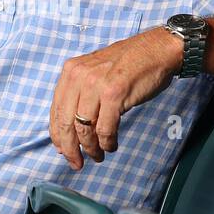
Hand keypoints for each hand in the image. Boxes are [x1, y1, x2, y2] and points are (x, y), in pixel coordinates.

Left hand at [49, 25, 183, 169]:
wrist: (157, 50)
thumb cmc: (129, 62)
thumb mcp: (95, 71)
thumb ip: (81, 93)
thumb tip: (72, 127)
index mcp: (71, 71)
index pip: (56, 110)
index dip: (58, 135)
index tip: (62, 150)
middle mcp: (79, 76)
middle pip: (66, 122)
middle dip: (70, 148)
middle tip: (76, 163)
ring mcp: (96, 85)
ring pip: (84, 129)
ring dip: (91, 148)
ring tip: (98, 155)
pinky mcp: (114, 94)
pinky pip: (105, 129)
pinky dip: (107, 142)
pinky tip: (111, 145)